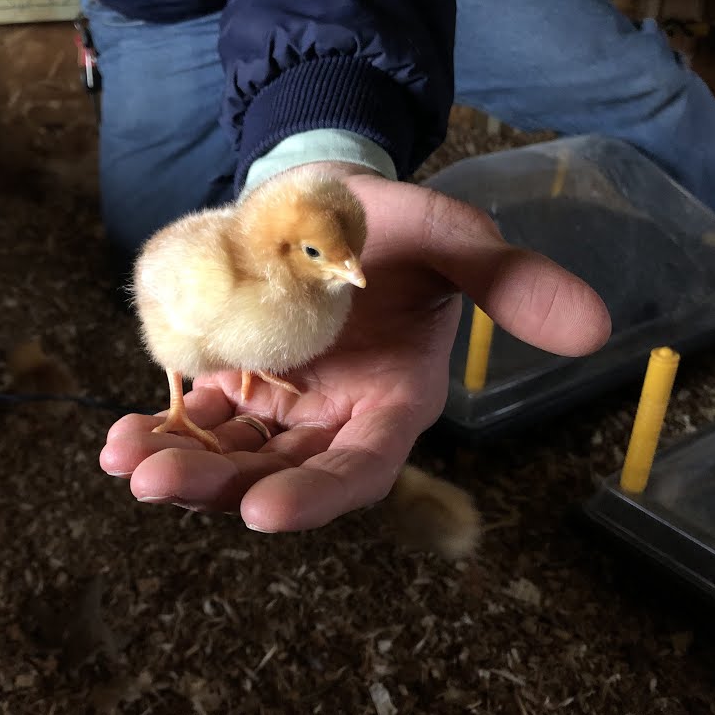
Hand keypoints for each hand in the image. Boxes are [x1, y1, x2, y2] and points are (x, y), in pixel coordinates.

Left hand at [100, 164, 610, 532]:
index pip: (362, 468)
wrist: (328, 201)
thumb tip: (594, 329)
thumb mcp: (450, 233)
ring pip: (231, 457)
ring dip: (179, 465)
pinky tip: (120, 438)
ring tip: (123, 457)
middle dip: (220, 485)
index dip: (319, 496)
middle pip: (282, 475)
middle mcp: (336, 419)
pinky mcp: (235, 387)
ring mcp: (281, 408)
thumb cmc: (392, 219)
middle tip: (156, 482)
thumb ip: (510, 278)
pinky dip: (161, 431)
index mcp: (394, 400)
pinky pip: (196, 420)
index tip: (265, 513)